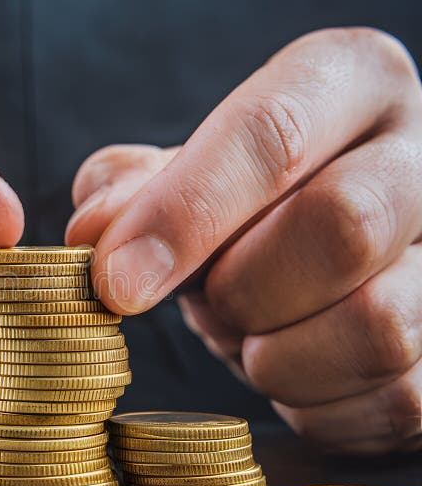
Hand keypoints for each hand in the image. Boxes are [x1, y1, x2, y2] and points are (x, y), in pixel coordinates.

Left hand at [67, 28, 421, 454]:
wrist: (315, 254)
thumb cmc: (243, 208)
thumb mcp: (180, 176)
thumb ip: (132, 190)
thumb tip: (93, 232)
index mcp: (352, 82)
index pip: (274, 132)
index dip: (185, 213)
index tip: (115, 280)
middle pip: (342, 225)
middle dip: (243, 286)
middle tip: (208, 298)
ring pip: (378, 324)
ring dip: (278, 354)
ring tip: (252, 331)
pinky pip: (392, 400)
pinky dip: (313, 403)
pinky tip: (290, 369)